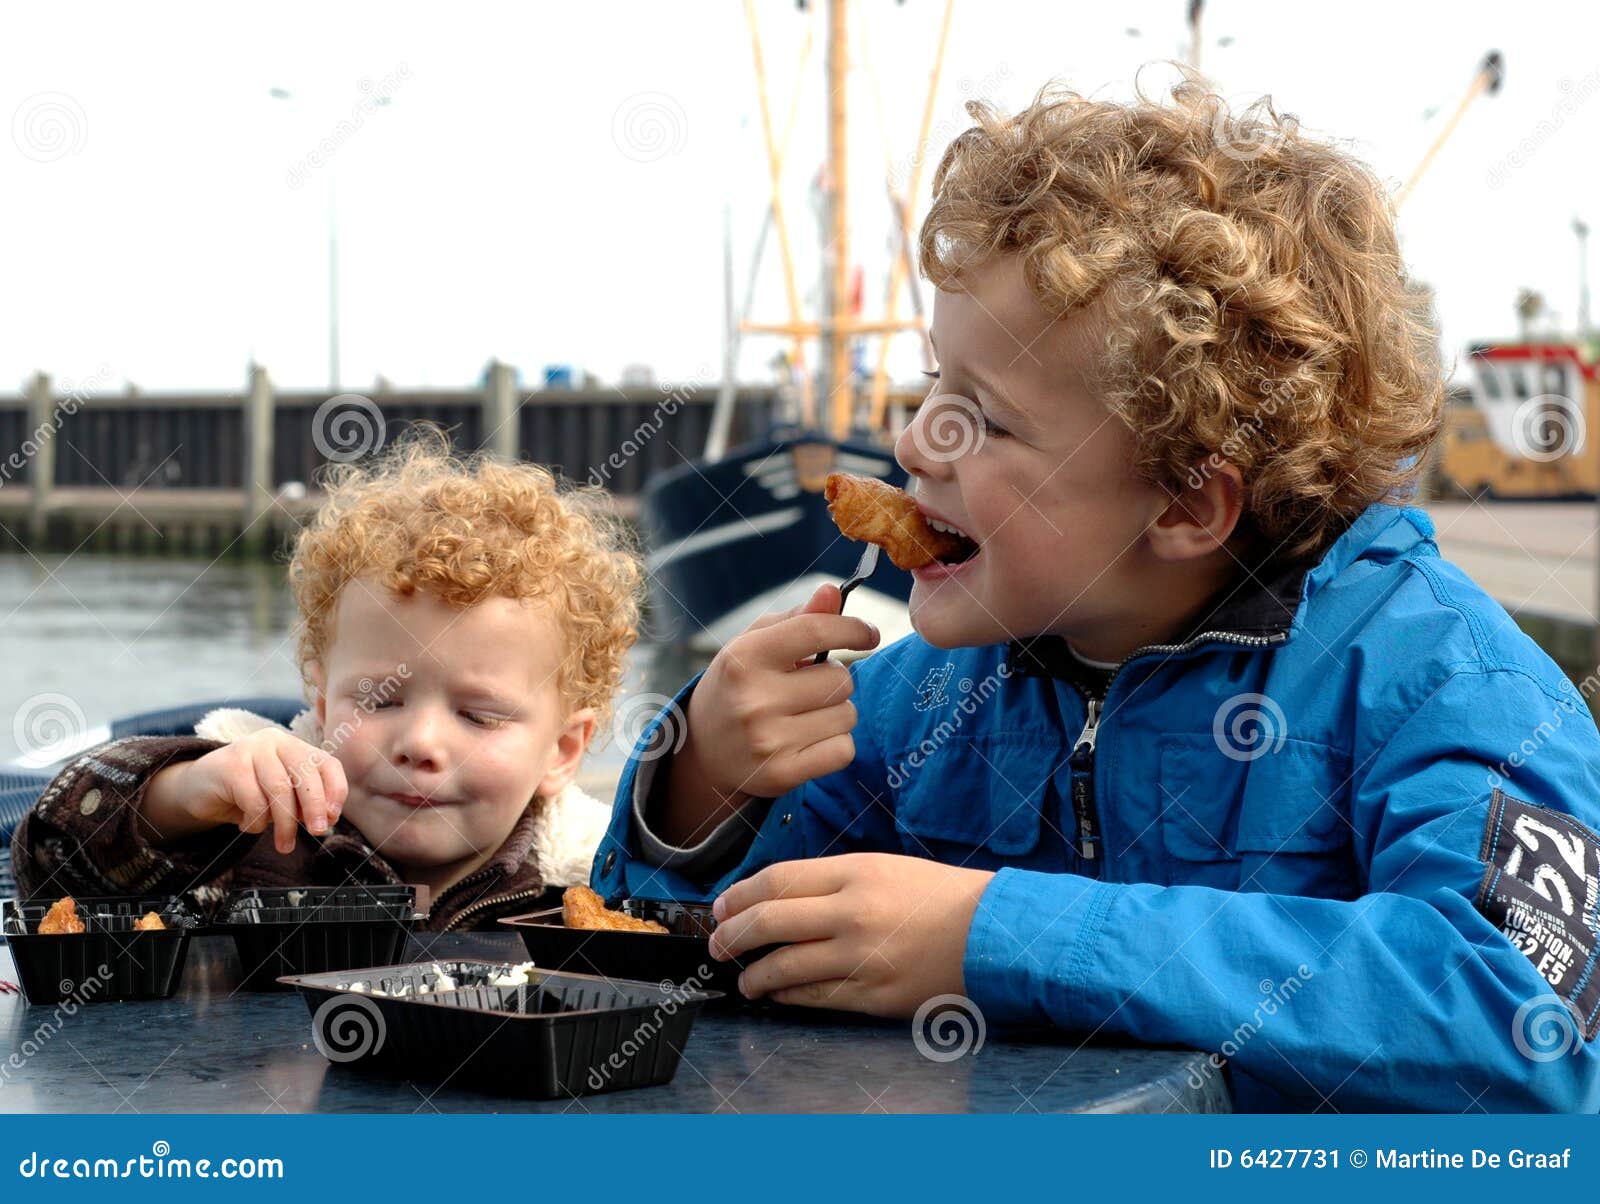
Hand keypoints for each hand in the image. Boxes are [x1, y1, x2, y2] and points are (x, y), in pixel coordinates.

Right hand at [139, 729, 347, 854]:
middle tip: (318, 832)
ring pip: (280, 790)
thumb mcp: (281, 797)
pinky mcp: (230, 765)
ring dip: (285, 824)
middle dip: (315, 807)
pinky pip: (254, 801)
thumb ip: (303, 802)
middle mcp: (275, 741)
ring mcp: (251, 749)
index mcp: (294, 746)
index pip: (327, 764)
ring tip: (284, 844)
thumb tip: (329, 818)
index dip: (336, 790)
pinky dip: (256, 822)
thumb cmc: (247, 794)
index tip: (334, 817)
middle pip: (306, 775)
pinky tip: (248, 826)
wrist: (197, 788)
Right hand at [674, 583, 879, 810]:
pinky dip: (836, 744)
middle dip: (833, 680)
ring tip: (803, 715)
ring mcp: (768, 741)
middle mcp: (754, 699)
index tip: (868, 634)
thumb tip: (833, 592)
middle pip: (841, 679)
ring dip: (835, 712)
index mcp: (745, 657)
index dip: (852, 629)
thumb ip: (798, 617)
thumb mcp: (756, 643)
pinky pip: (844, 750)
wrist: (704, 748)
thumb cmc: (739, 684)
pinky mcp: (782, 774)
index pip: (816, 631)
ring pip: (847, 715)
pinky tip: (808, 740)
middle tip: (805, 688)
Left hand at [707, 853, 994, 1015]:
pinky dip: (787, 996)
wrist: (992, 933)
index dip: (739, 895)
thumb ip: (833, 881)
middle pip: (769, 921)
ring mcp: (861, 956)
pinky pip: (815, 997)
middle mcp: (852, 912)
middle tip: (717, 944)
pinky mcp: (872, 994)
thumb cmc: (942, 897)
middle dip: (732, 935)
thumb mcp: (885, 868)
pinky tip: (777, 994)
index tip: (722, 907)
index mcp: (854, 872)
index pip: (776, 881)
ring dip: (754, 974)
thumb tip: (781, 898)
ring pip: (784, 967)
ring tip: (744, 977)